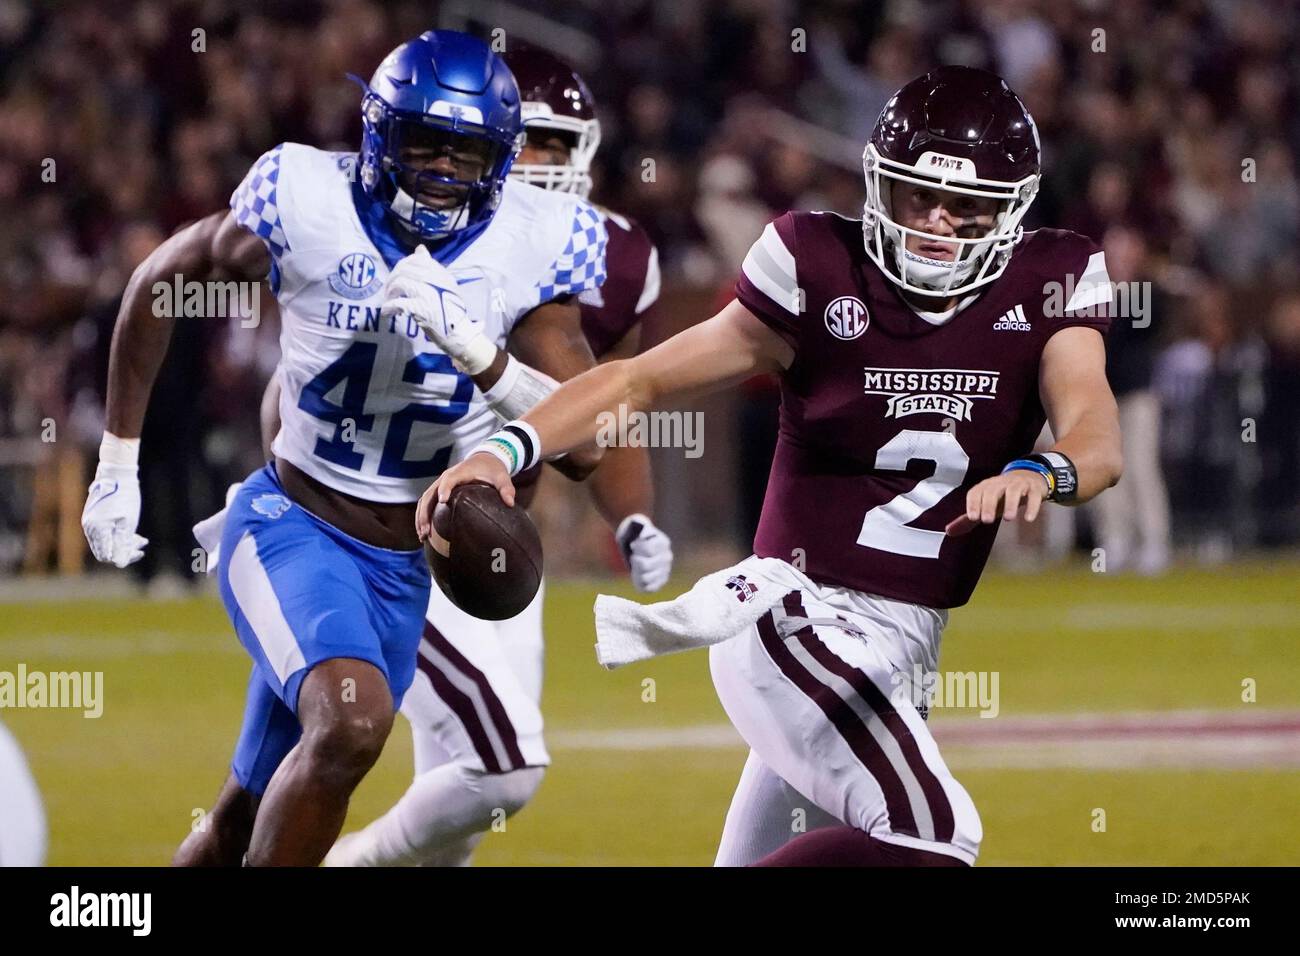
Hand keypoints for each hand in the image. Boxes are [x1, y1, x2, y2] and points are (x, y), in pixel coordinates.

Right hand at [81, 462, 148, 566]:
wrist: (116, 473)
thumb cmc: (125, 496)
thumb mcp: (128, 522)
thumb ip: (123, 544)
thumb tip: (119, 564)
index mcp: (97, 530)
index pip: (108, 555)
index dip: (124, 557)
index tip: (140, 552)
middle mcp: (89, 528)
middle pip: (106, 550)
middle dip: (125, 550)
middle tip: (142, 544)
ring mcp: (90, 523)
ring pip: (106, 542)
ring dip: (123, 543)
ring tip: (141, 539)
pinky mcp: (94, 518)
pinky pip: (104, 533)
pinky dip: (118, 535)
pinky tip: (132, 533)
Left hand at [380, 245, 494, 373]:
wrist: (458, 332)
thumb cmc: (451, 310)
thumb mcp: (445, 283)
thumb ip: (431, 267)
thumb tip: (420, 248)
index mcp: (440, 272)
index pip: (415, 259)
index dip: (401, 266)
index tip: (398, 277)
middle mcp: (434, 279)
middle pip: (404, 270)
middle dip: (392, 279)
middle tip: (389, 291)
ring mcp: (427, 293)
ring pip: (399, 283)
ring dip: (389, 293)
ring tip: (389, 301)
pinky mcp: (421, 308)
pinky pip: (397, 303)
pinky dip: (388, 307)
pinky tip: (388, 313)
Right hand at [416, 452, 517, 540]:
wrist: (485, 459)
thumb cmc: (493, 469)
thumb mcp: (501, 477)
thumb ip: (506, 488)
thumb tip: (510, 502)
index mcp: (459, 472)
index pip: (449, 479)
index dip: (445, 489)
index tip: (443, 501)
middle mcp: (446, 477)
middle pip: (429, 494)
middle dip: (425, 513)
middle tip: (426, 532)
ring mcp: (440, 484)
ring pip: (424, 500)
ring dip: (421, 517)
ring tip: (422, 536)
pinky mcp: (439, 490)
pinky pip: (427, 503)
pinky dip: (423, 516)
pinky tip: (425, 533)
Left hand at [615, 513, 672, 591]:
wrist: (636, 541)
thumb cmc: (633, 535)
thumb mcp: (635, 528)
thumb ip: (639, 532)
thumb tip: (639, 540)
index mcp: (663, 543)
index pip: (648, 549)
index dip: (636, 547)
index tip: (633, 545)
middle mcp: (667, 557)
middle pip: (645, 565)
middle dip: (636, 561)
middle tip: (634, 557)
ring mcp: (664, 570)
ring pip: (646, 577)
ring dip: (637, 572)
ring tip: (636, 567)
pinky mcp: (660, 582)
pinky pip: (649, 588)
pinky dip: (641, 583)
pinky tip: (639, 577)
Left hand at [945, 469, 1050, 536]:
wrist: (1029, 478)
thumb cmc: (1002, 495)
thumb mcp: (985, 506)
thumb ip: (967, 519)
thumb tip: (948, 531)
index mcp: (986, 487)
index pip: (976, 492)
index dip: (973, 503)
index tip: (972, 517)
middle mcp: (1000, 483)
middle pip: (992, 490)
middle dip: (988, 504)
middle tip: (986, 520)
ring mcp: (1018, 484)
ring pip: (1013, 490)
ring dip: (1010, 503)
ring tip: (1009, 518)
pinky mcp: (1034, 488)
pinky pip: (1033, 495)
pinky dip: (1032, 506)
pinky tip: (1028, 518)